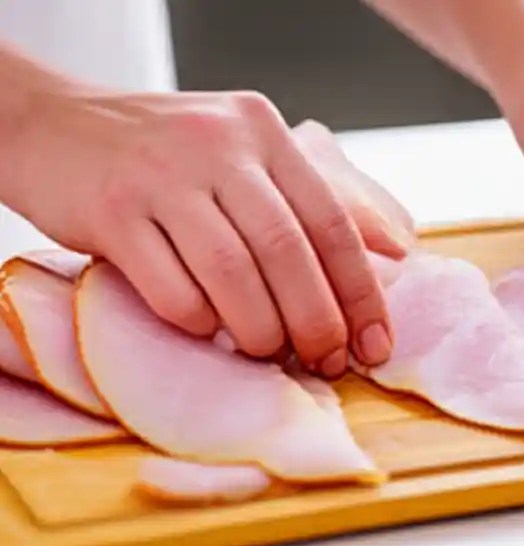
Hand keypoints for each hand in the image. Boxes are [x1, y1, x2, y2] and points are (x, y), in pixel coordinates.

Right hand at [3, 89, 402, 375]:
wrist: (50, 125)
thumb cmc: (163, 156)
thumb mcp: (242, 155)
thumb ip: (308, 200)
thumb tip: (394, 254)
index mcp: (263, 133)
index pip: (331, 221)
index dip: (361, 292)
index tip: (375, 345)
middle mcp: (218, 145)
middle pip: (288, 250)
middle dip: (316, 321)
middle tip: (326, 362)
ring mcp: (162, 175)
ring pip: (232, 272)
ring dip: (258, 330)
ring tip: (268, 355)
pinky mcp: (111, 209)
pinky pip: (170, 286)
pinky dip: (198, 323)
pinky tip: (206, 333)